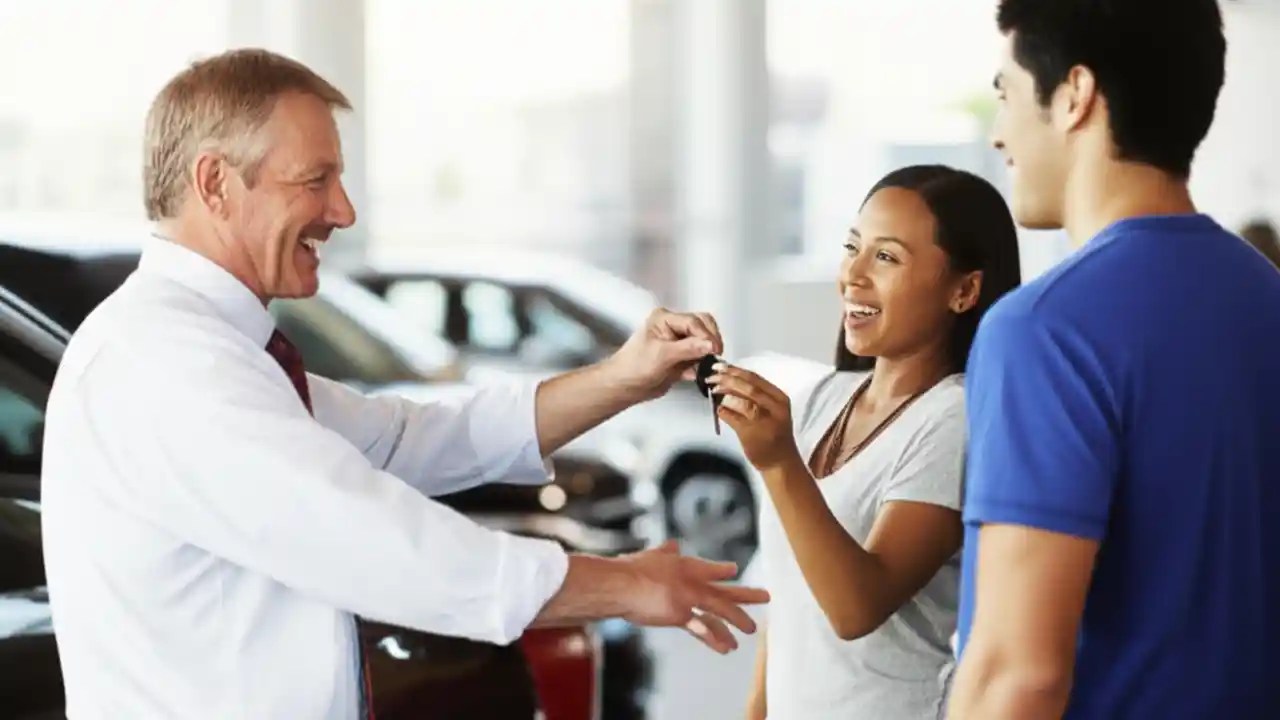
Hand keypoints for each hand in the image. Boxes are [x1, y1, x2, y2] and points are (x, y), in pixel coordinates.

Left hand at [606, 308, 723, 401]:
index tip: (714, 350)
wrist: (624, 387)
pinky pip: (700, 359)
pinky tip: (694, 374)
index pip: (694, 321)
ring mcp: (679, 342)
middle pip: (703, 327)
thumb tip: (709, 344)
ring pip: (704, 343)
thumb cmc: (633, 367)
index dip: (706, 336)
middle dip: (710, 342)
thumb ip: (688, 348)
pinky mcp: (682, 358)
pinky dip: (701, 366)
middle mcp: (673, 327)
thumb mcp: (662, 355)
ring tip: (705, 368)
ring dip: (707, 355)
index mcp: (665, 318)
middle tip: (714, 357)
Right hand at [619, 540, 769, 653]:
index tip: (734, 571)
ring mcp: (688, 598)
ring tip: (752, 630)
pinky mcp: (680, 615)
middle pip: (724, 588)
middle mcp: (691, 580)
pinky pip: (702, 629)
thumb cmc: (629, 569)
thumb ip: (664, 551)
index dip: (723, 571)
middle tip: (767, 597)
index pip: (709, 569)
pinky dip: (715, 637)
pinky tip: (729, 646)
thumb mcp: (651, 555)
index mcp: (684, 564)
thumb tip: (672, 544)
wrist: (619, 584)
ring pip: (720, 609)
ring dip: (737, 620)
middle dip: (747, 594)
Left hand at [710, 365, 802, 472]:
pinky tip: (719, 410)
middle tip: (712, 377)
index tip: (721, 366)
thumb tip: (729, 379)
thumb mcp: (771, 409)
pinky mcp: (753, 434)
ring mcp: (765, 421)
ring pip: (741, 401)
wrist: (781, 462)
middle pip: (748, 387)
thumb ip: (755, 395)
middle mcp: (775, 408)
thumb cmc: (773, 434)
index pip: (755, 378)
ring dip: (724, 394)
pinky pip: (733, 418)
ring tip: (714, 391)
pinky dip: (723, 411)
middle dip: (727, 379)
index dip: (735, 370)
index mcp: (779, 398)